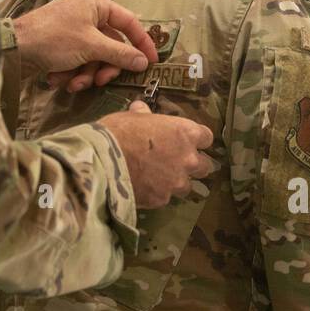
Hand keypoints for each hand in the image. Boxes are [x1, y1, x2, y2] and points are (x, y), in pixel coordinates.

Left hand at [13, 0, 157, 91]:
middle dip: (104, 66)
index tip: (152, 62)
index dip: (142, 43)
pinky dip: (71, 72)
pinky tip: (58, 79)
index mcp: (96, 4)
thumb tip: (144, 62)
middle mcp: (86, 13)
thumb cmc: (54, 39)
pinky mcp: (61, 45)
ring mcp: (73, 29)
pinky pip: (77, 60)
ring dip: (85, 74)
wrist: (13, 48)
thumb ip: (121, 54)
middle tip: (100, 81)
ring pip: (94, 57)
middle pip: (110, 45)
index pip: (129, 22)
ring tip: (72, 84)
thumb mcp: (91, 47)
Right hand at [99, 100, 214, 208]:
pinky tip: (142, 188)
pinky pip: (164, 197)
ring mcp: (176, 182)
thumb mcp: (133, 117)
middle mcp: (188, 159)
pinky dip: (156, 193)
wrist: (103, 161)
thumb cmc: (119, 131)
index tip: (185, 140)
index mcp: (186, 133)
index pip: (206, 137)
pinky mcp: (162, 200)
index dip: (196, 139)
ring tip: (158, 179)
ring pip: (187, 186)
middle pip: (205, 166)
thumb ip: (145, 115)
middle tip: (176, 162)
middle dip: (193, 165)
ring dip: (176, 182)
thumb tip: (142, 110)